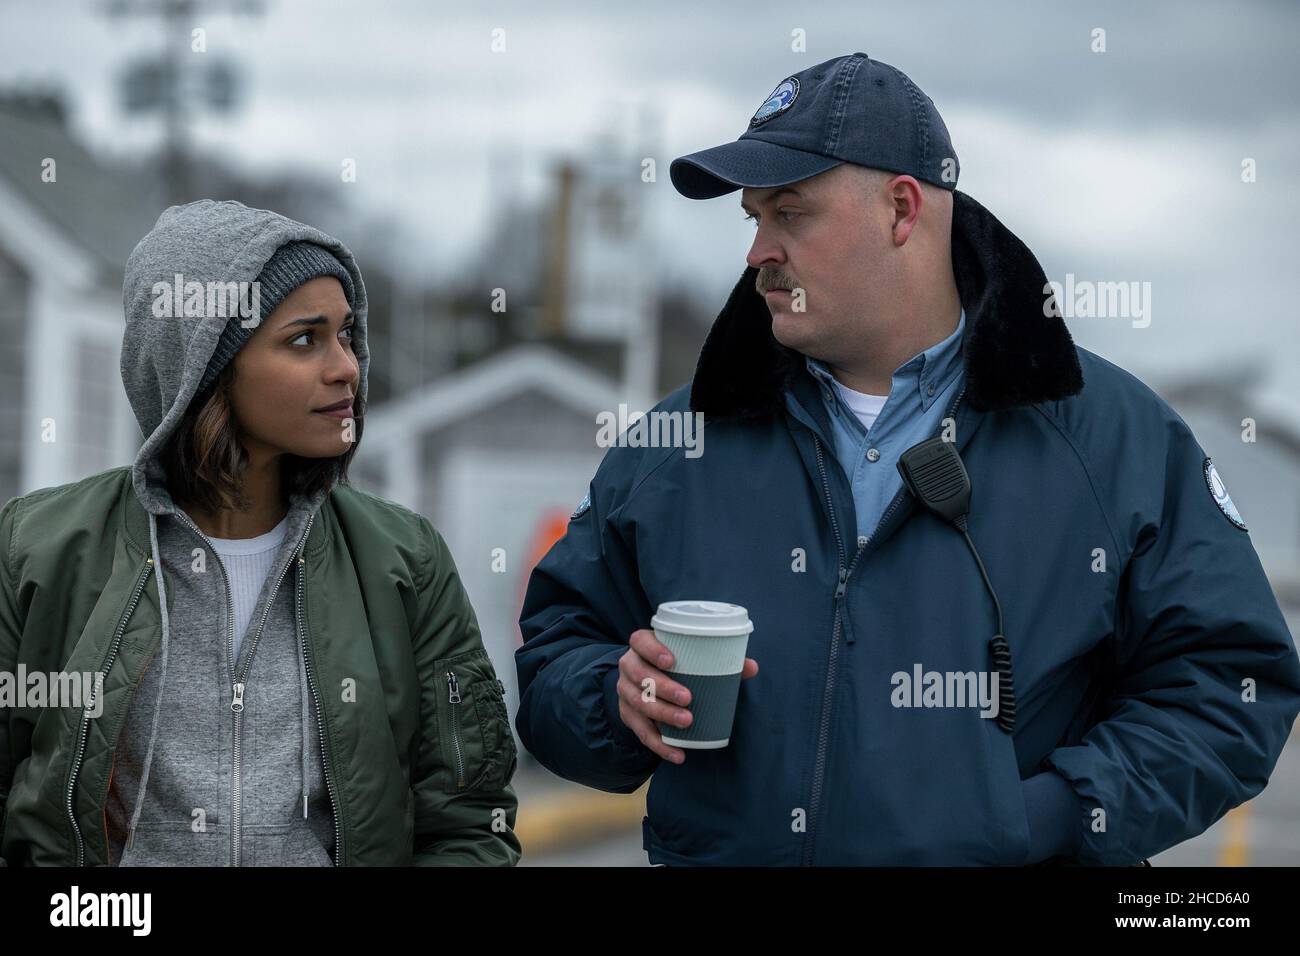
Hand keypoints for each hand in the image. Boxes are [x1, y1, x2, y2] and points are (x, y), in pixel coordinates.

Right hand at [613, 628, 758, 763]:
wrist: (646, 685)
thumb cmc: (674, 666)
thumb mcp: (690, 658)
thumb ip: (720, 660)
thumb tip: (752, 667)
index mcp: (642, 646)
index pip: (640, 641)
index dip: (652, 650)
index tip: (671, 661)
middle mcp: (629, 667)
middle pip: (639, 675)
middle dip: (663, 688)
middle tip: (688, 698)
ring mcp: (625, 691)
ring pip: (639, 703)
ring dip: (662, 714)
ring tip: (687, 722)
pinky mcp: (628, 716)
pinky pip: (641, 732)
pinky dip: (660, 745)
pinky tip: (677, 753)